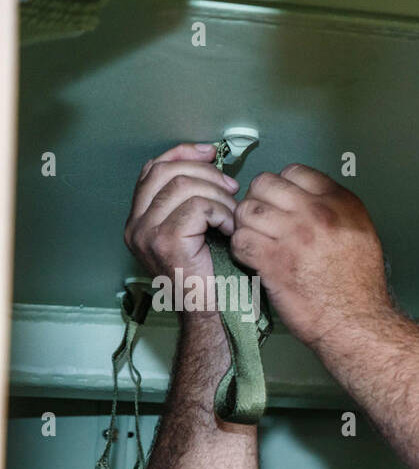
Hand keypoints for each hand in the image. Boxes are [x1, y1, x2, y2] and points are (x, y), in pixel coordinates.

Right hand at [123, 142, 240, 286]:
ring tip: (233, 214)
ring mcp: (147, 233)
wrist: (207, 315)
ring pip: (183, 185)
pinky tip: (231, 229)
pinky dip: (221, 212)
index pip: (153, 168)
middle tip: (232, 188)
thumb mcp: (195, 234)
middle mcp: (135, 224)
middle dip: (205, 172)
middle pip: (167, 171)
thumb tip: (213, 168)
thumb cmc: (209, 278)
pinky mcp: (166, 241)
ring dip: (218, 194)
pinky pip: (197, 207)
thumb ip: (191, 204)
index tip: (211, 152)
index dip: (182, 153)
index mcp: (138, 219)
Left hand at [230, 164, 388, 347]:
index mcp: (342, 203)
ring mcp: (295, 236)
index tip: (281, 203)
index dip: (282, 187)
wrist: (359, 324)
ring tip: (255, 241)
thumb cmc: (361, 288)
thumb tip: (308, 198)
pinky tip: (252, 258)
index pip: (295, 171)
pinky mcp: (274, 261)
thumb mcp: (363, 236)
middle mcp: (318, 213)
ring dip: (245, 225)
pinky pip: (240, 239)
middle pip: (265, 184)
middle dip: (258, 201)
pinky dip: (240, 249)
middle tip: (262, 221)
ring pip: (246, 209)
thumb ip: (337, 211)